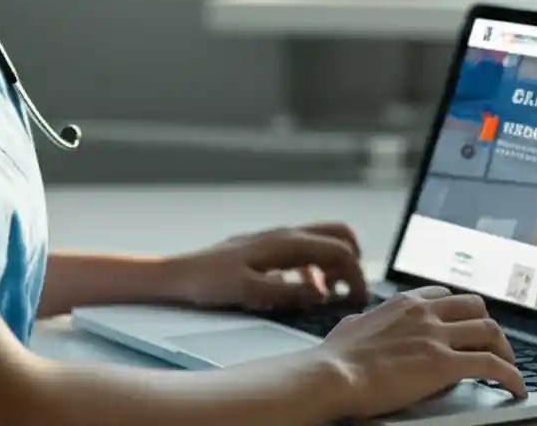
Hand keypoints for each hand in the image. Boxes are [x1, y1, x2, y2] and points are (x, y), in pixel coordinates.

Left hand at [173, 223, 368, 310]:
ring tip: (330, 298)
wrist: (178, 275)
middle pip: (338, 234)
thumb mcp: (248, 292)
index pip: (339, 250)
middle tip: (350, 293)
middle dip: (353, 261)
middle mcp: (286, 235)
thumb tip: (322, 294)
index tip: (358, 301)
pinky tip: (303, 294)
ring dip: (334, 267)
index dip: (356, 275)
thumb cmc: (208, 282)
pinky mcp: (269, 252)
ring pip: (323, 244)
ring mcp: (277, 242)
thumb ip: (286, 292)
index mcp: (286, 242)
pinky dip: (315, 272)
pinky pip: (304, 256)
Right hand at [316, 286, 527, 418]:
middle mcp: (426, 313)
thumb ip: (367, 321)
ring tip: (509, 366)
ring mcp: (437, 336)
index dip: (461, 312)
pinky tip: (516, 387)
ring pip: (490, 331)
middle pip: (475, 308)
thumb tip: (364, 323)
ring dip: (504, 349)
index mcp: (405, 303)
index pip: (446, 296)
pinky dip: (511, 376)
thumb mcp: (353, 326)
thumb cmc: (335, 357)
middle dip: (487, 326)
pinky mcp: (446, 364)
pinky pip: (492, 365)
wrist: (332, 374)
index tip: (465, 326)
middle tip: (492, 346)